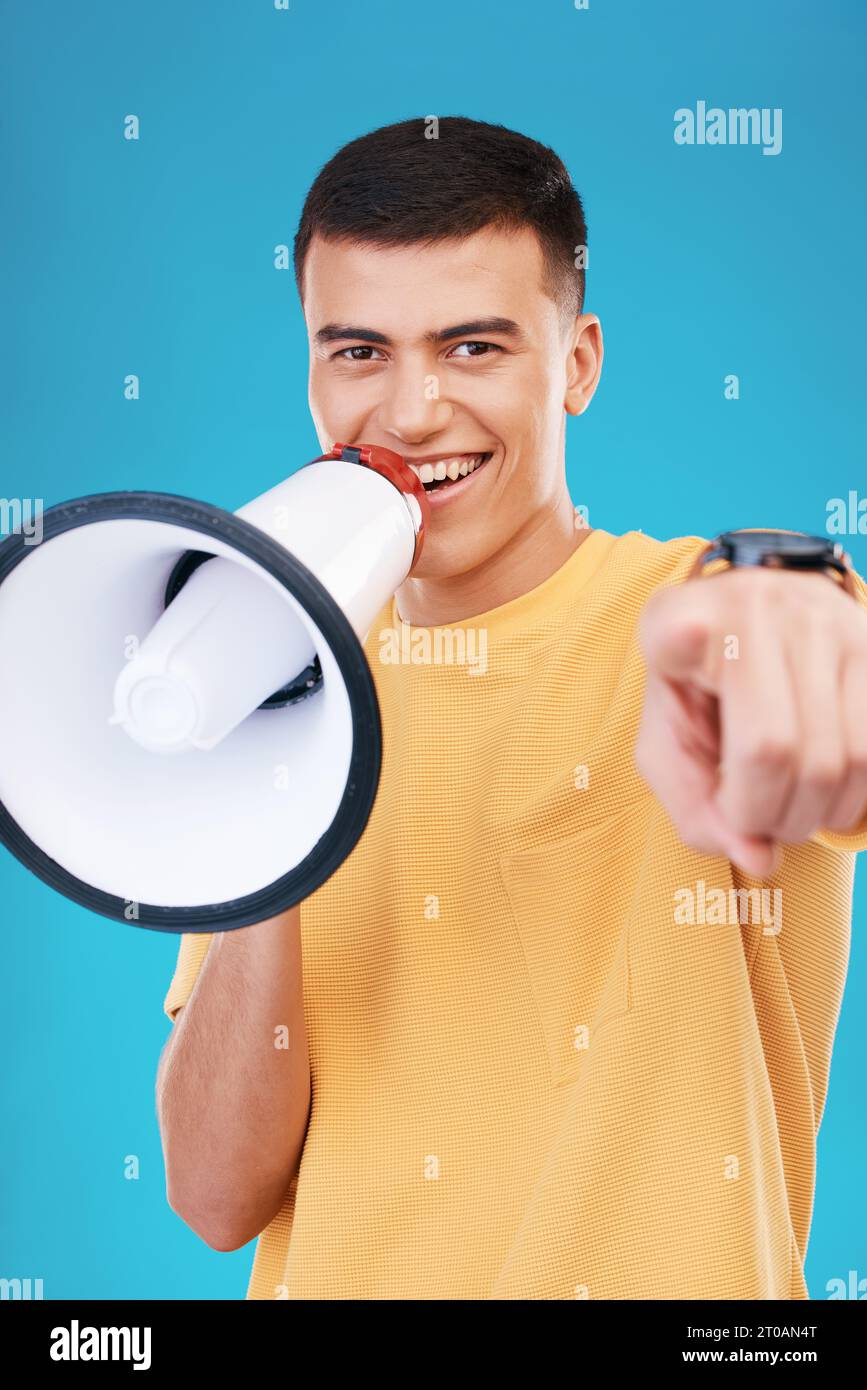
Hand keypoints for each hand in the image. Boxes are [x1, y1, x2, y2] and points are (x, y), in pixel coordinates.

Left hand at [634, 565, 866, 876]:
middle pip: (794, 755)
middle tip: (758, 822)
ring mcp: (828, 621)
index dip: (742, 798)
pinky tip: (825, 789)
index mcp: (688, 625)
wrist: (738, 603)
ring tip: (788, 808)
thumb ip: (696, 808)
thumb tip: (762, 861)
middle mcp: (763, 609)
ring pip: (851, 757)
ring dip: (820, 812)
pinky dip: (856, 791)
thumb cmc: (691, 685)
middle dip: (777, 818)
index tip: (726, 804)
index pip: (750, 740)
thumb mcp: (666, 740)